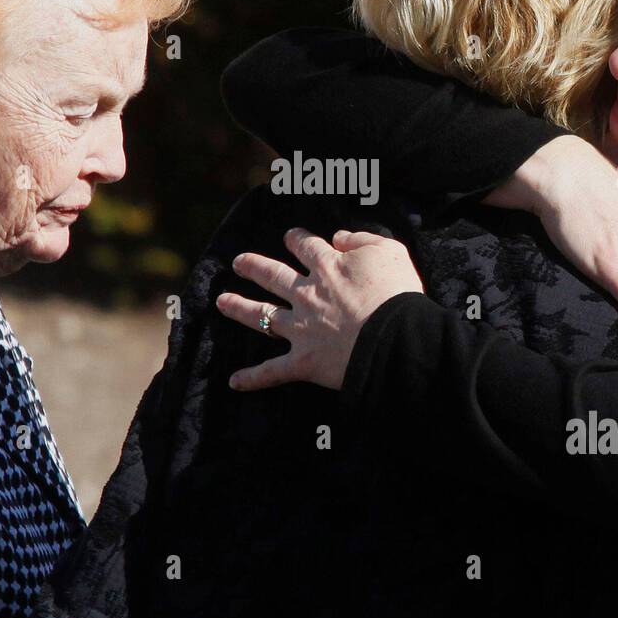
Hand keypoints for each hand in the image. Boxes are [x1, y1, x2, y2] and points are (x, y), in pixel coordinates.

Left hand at [216, 227, 423, 390]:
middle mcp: (307, 295)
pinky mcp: (303, 361)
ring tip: (221, 302)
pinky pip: (272, 371)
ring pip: (263, 315)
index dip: (297, 239)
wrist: (393, 336)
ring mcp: (301, 328)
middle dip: (254, 266)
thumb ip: (361, 240)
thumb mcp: (388, 251)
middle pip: (273, 275)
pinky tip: (234, 381)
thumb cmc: (396, 293)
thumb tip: (339, 237)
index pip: (307, 247)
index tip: (290, 236)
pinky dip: (253, 378)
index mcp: (328, 267)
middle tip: (239, 262)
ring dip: (240, 307)